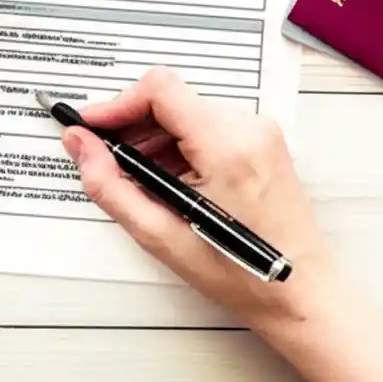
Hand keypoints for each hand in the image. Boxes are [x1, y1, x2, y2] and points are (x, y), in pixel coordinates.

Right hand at [61, 67, 382, 381]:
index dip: (117, 104)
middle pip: (171, 100)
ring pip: (187, 113)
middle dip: (133, 127)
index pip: (159, 89)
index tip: (93, 126)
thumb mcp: (162, 236)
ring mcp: (260, 134)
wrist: (300, 292)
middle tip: (108, 161)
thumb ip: (112, 186)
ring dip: (156, 140)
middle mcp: (249, 130)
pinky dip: (181, 148)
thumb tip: (82, 147)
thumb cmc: (245, 274)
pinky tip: (173, 183)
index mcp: (226, 147)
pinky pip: (208, 127)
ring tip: (144, 183)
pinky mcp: (263, 143)